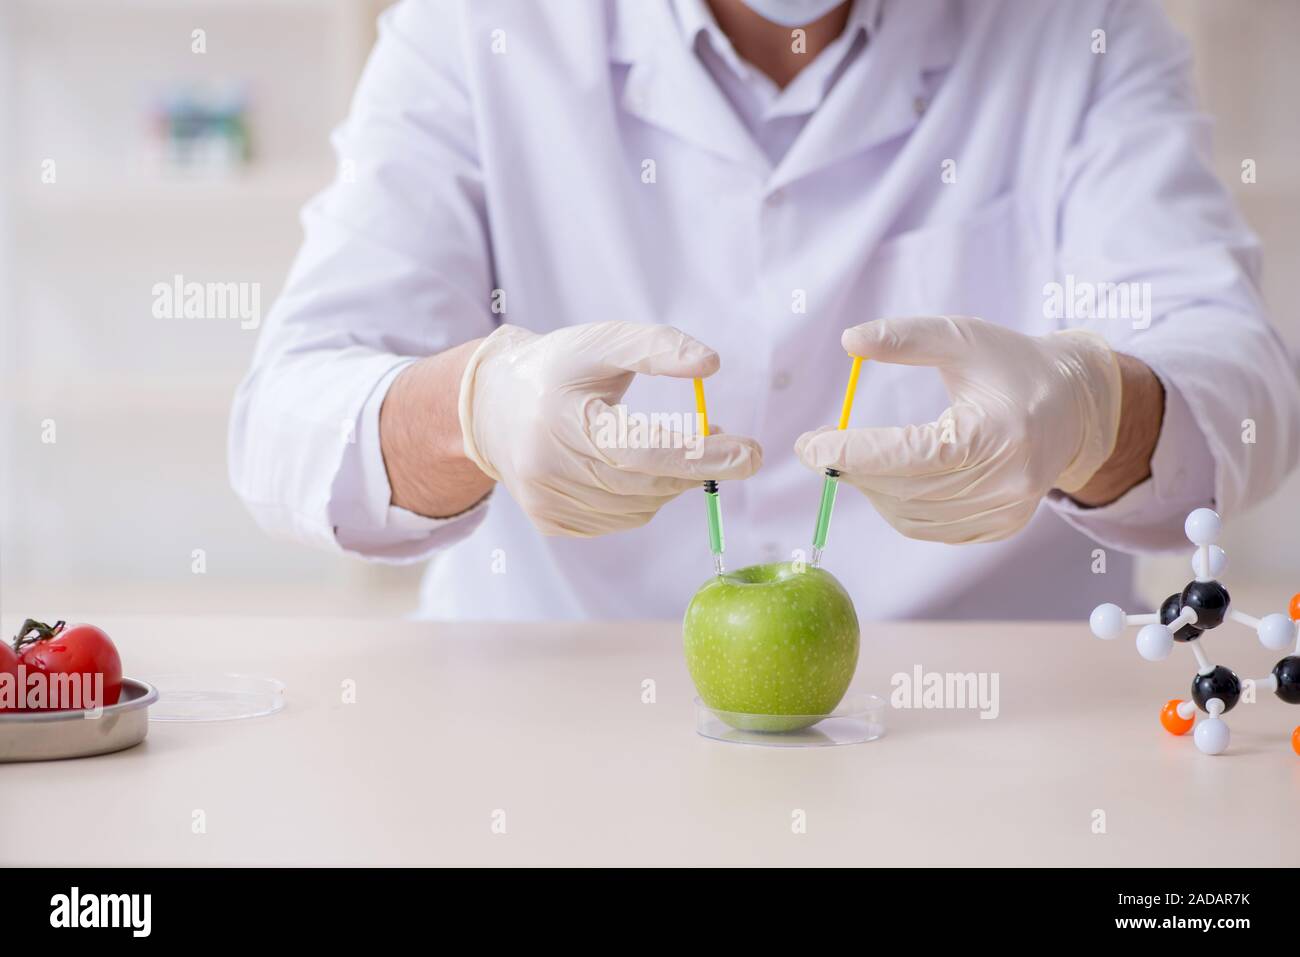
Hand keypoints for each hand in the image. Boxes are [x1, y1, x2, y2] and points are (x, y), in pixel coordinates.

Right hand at [459, 321, 761, 535]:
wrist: (492, 405)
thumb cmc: (556, 368)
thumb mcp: (602, 341)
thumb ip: (656, 346)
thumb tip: (711, 364)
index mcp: (559, 419)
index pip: (640, 448)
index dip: (699, 453)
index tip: (750, 452)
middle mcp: (546, 469)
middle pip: (644, 484)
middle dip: (699, 468)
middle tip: (735, 448)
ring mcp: (546, 502)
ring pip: (638, 508)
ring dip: (673, 483)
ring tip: (681, 447)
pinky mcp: (551, 521)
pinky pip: (620, 521)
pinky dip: (645, 499)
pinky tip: (641, 470)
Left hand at [795, 315, 1124, 543]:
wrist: (1073, 408)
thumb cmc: (1012, 365)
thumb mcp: (962, 337)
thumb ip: (907, 337)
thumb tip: (850, 339)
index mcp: (1000, 432)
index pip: (913, 454)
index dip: (856, 452)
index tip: (810, 444)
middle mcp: (1008, 481)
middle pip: (906, 489)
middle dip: (852, 468)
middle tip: (817, 446)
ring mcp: (1005, 511)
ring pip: (910, 515)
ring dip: (870, 488)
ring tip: (852, 455)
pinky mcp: (998, 527)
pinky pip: (927, 527)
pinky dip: (895, 504)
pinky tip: (886, 476)